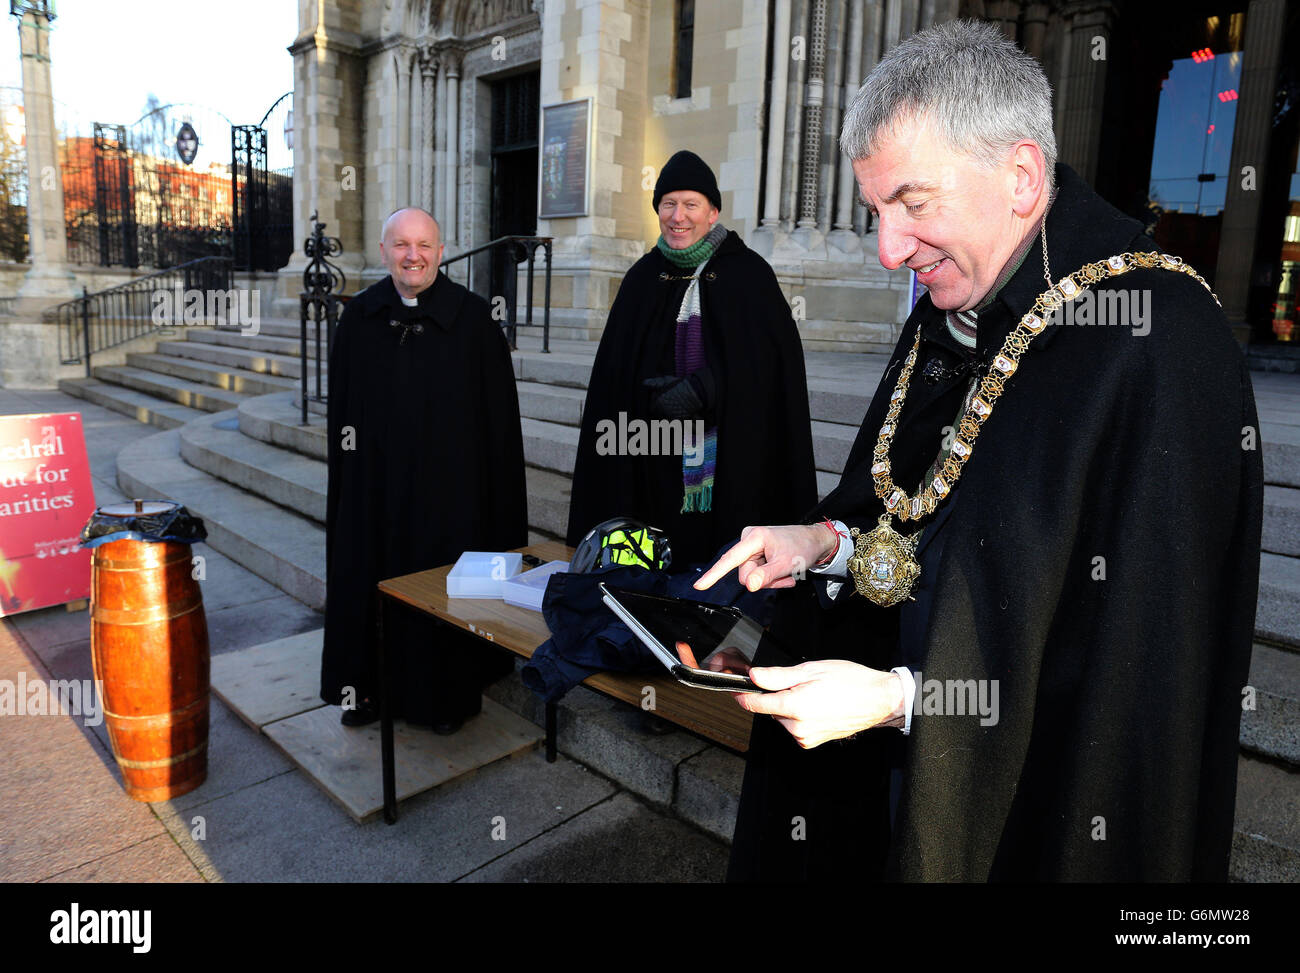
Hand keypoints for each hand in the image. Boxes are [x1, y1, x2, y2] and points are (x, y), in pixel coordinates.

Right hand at [693, 523, 838, 591]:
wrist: (815, 541)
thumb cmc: (802, 547)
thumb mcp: (787, 564)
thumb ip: (766, 575)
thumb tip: (748, 585)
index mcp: (754, 538)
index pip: (730, 560)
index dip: (714, 575)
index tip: (699, 586)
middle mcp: (748, 539)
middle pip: (744, 574)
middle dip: (763, 580)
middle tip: (782, 575)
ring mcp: (751, 547)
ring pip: (751, 576)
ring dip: (769, 580)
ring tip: (785, 572)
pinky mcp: (756, 553)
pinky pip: (756, 574)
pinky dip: (771, 577)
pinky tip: (783, 571)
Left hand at [734, 661, 905, 747]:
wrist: (879, 700)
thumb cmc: (851, 681)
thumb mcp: (811, 669)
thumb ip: (778, 675)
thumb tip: (754, 676)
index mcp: (796, 706)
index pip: (755, 704)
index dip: (743, 694)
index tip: (737, 687)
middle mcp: (798, 726)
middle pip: (770, 709)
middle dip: (776, 694)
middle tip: (797, 681)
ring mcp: (805, 737)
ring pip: (782, 717)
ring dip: (789, 705)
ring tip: (813, 692)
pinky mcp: (812, 741)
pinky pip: (794, 726)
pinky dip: (798, 715)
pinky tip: (816, 705)